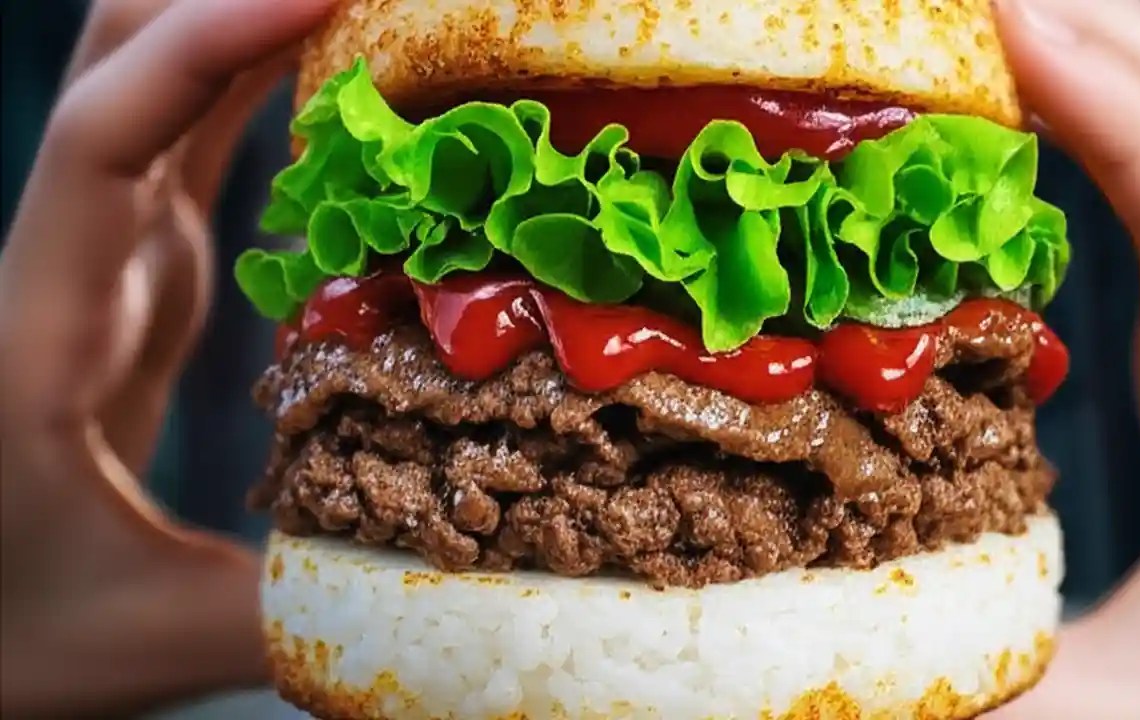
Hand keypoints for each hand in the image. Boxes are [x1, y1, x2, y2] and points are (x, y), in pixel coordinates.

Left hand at [0, 1, 334, 715]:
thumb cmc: (15, 634)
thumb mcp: (155, 639)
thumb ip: (301, 612)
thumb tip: (463, 603)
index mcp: (42, 329)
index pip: (106, 139)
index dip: (207, 44)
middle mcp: (65, 258)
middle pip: (115, 58)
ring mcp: (102, 250)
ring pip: (157, 76)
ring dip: (246, 16)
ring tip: (366, 9)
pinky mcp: (142, 262)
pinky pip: (199, 131)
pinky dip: (263, 75)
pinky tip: (340, 57)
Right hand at [989, 0, 1139, 717]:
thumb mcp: (1087, 708)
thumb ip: (962, 678)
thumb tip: (795, 637)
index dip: (1112, 115)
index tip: (1006, 37)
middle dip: (1113, 33)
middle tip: (971, 4)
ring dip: (1119, 52)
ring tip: (991, 26)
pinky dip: (1116, 111)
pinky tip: (1030, 105)